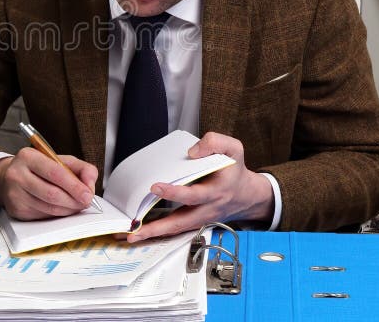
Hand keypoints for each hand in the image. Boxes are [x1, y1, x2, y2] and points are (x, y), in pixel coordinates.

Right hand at [0, 148, 98, 219]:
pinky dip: (57, 215)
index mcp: (28, 157)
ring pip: (49, 208)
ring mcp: (15, 194)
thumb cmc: (38, 169)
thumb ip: (80, 168)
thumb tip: (90, 182)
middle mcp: (17, 175)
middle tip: (85, 202)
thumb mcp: (58, 160)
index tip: (88, 194)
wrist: (8, 178)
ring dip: (68, 210)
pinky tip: (61, 208)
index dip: (74, 186)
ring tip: (76, 205)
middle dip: (74, 201)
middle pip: (52, 194)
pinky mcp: (16, 211)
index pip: (55, 173)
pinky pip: (43, 216)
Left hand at [125, 132, 273, 242]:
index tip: (156, 187)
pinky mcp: (194, 222)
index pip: (194, 194)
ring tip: (132, 236)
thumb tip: (192, 151)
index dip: (175, 192)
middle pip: (181, 221)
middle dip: (158, 225)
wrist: (246, 194)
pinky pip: (175, 229)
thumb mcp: (233, 149)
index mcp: (217, 191)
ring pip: (176, 229)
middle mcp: (207, 208)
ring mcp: (201, 218)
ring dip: (153, 234)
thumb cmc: (234, 171)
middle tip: (137, 226)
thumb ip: (215, 143)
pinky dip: (158, 233)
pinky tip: (141, 233)